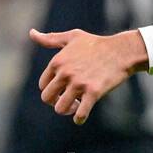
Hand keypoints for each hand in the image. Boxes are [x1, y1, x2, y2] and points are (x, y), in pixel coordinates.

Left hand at [30, 27, 148, 125]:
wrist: (121, 51)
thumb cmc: (96, 44)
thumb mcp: (72, 37)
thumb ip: (50, 39)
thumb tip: (31, 33)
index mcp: (57, 62)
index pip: (43, 85)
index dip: (51, 90)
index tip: (62, 91)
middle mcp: (65, 73)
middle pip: (47, 98)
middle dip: (56, 103)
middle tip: (67, 101)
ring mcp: (79, 83)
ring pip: (60, 108)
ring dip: (67, 111)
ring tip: (75, 107)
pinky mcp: (93, 92)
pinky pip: (80, 113)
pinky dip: (79, 119)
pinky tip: (81, 118)